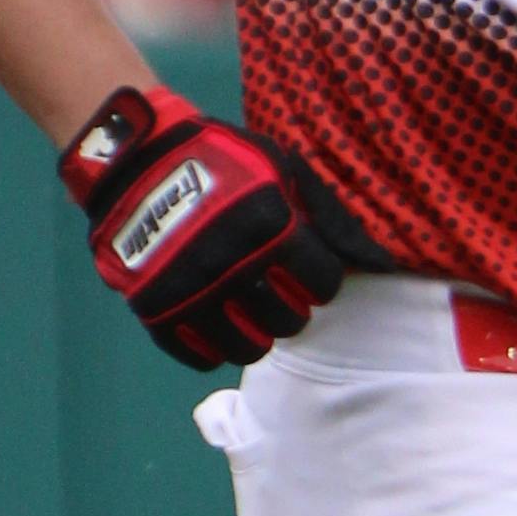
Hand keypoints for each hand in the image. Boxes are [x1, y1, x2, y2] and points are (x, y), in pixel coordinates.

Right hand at [58, 80, 346, 371]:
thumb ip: (328, 216)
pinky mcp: (155, 309)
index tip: (308, 273)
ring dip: (257, 336)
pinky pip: (199, 357)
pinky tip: (216, 323)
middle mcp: (232, 263)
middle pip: (290, 322)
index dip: (320, 280)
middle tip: (278, 293)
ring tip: (249, 313)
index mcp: (269, 225)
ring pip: (248, 350)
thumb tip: (381, 265)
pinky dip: (214, 348)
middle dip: (291, 309)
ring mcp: (190, 290)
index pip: (323, 284)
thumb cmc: (220, 161)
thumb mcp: (280, 170)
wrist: (134, 158)